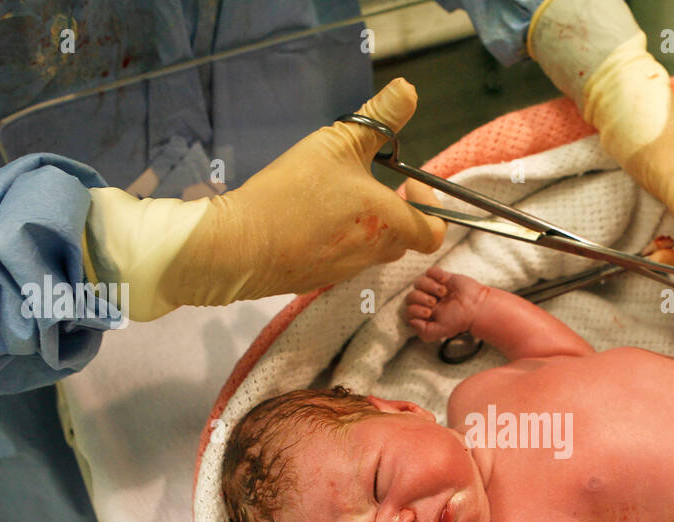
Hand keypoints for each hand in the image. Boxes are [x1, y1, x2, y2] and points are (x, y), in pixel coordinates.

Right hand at [175, 78, 446, 303]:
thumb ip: (378, 118)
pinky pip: (342, 257)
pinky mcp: (318, 278)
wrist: (240, 245)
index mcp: (387, 223)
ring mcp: (345, 270)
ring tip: (338, 196)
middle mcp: (373, 253)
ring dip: (368, 223)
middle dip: (397, 210)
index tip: (409, 184)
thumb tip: (409, 90)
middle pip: (404, 237)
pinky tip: (311, 217)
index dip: (432, 210)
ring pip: (373, 248)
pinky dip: (339, 238)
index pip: (433, 233)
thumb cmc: (293, 192)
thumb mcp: (337, 142)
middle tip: (371, 183)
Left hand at [405, 267, 486, 341]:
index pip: (408, 310)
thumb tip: (411, 321)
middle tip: (434, 302)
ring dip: (429, 286)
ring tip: (443, 292)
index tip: (429, 312)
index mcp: (424, 314)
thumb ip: (424, 332)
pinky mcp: (441, 277)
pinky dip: (436, 274)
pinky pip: (430, 271)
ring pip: (418, 282)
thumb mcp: (440, 330)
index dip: (415, 310)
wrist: (475, 307)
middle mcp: (426, 301)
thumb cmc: (459, 320)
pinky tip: (445, 281)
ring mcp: (433, 288)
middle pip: (410, 296)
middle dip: (421, 299)